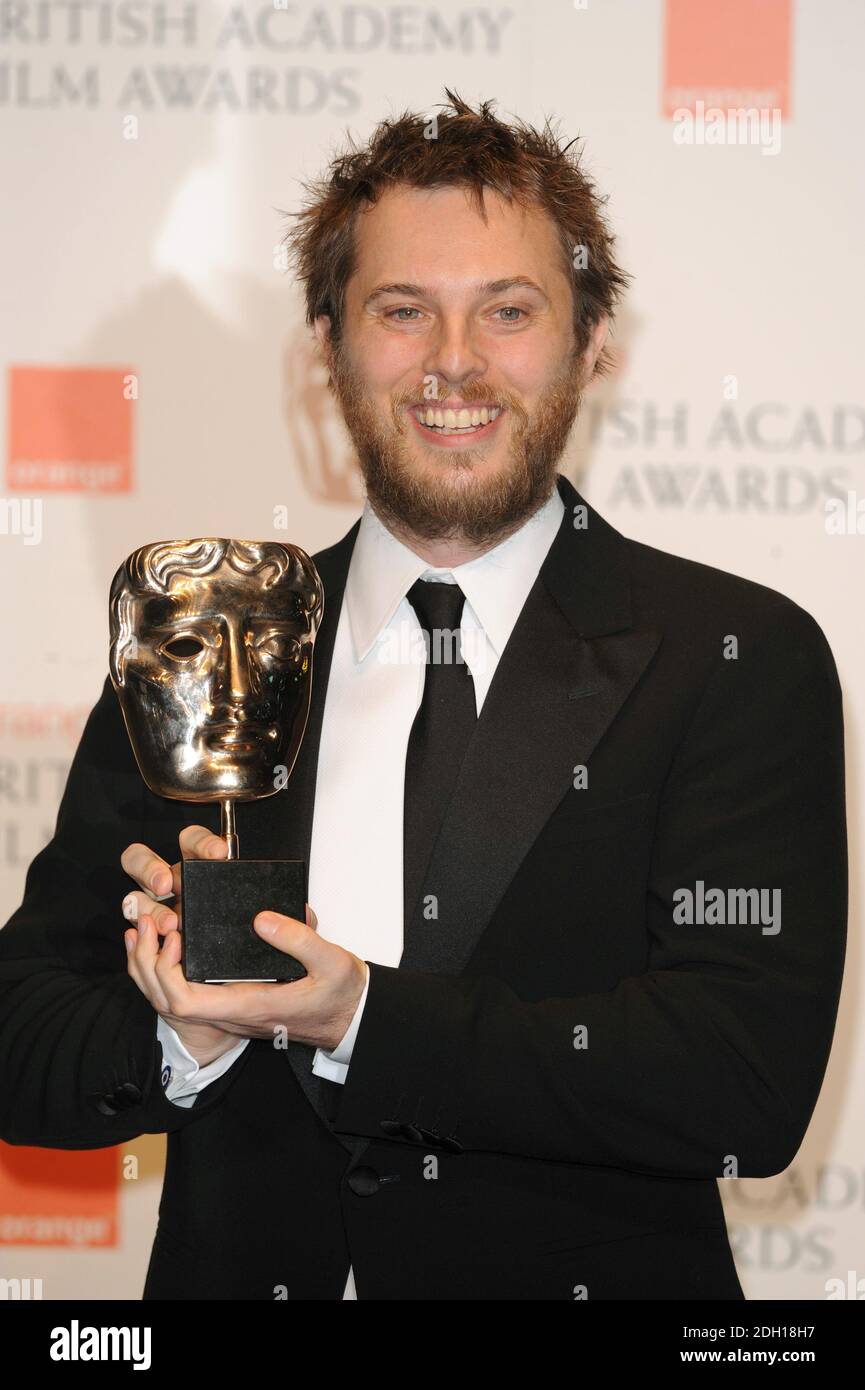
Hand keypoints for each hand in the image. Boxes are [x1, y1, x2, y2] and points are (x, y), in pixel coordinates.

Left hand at [120, 826, 366, 1055]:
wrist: (350, 1019)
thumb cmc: (341, 993)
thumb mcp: (332, 961)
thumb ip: (299, 938)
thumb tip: (261, 919)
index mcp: (251, 1005)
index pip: (187, 1002)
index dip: (167, 972)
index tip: (174, 937)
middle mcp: (234, 1013)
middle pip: (167, 1001)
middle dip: (147, 963)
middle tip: (149, 922)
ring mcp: (232, 1012)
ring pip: (172, 1001)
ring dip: (152, 967)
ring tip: (149, 928)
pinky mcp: (235, 1005)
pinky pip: (188, 996)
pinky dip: (168, 971)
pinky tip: (170, 945)